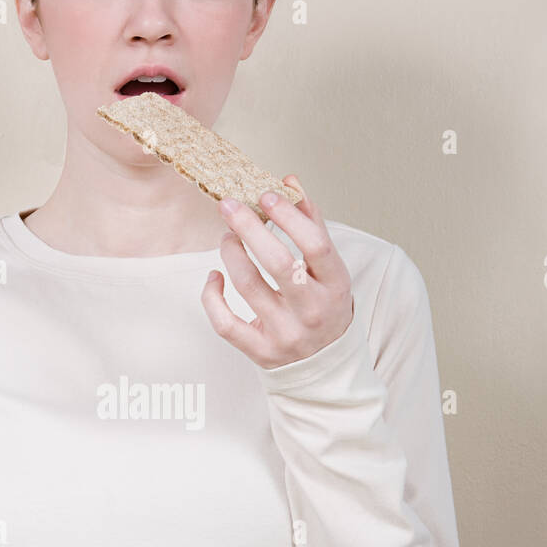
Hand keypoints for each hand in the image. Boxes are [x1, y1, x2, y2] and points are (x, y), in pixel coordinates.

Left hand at [200, 177, 353, 369]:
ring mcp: (285, 334)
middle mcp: (312, 311)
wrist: (325, 364)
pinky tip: (213, 277)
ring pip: (247, 286)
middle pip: (277, 263)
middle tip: (229, 205)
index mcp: (335, 286)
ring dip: (231, 253)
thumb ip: (311, 224)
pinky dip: (211, 296)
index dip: (289, 216)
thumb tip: (288, 182)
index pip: (315, 244)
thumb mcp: (329, 268)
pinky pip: (225, 322)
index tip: (266, 195)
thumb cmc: (325, 305)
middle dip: (248, 228)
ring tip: (227, 237)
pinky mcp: (260, 351)